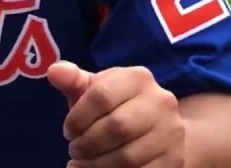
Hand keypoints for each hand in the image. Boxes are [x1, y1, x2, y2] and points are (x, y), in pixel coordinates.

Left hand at [47, 61, 185, 167]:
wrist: (156, 127)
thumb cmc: (114, 105)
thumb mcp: (93, 88)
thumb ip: (71, 79)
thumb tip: (55, 72)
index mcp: (137, 77)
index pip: (100, 96)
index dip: (77, 118)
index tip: (67, 131)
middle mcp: (161, 101)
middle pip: (117, 127)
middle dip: (87, 143)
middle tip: (74, 151)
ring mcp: (172, 132)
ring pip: (129, 157)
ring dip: (98, 165)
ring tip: (81, 164)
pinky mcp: (175, 160)